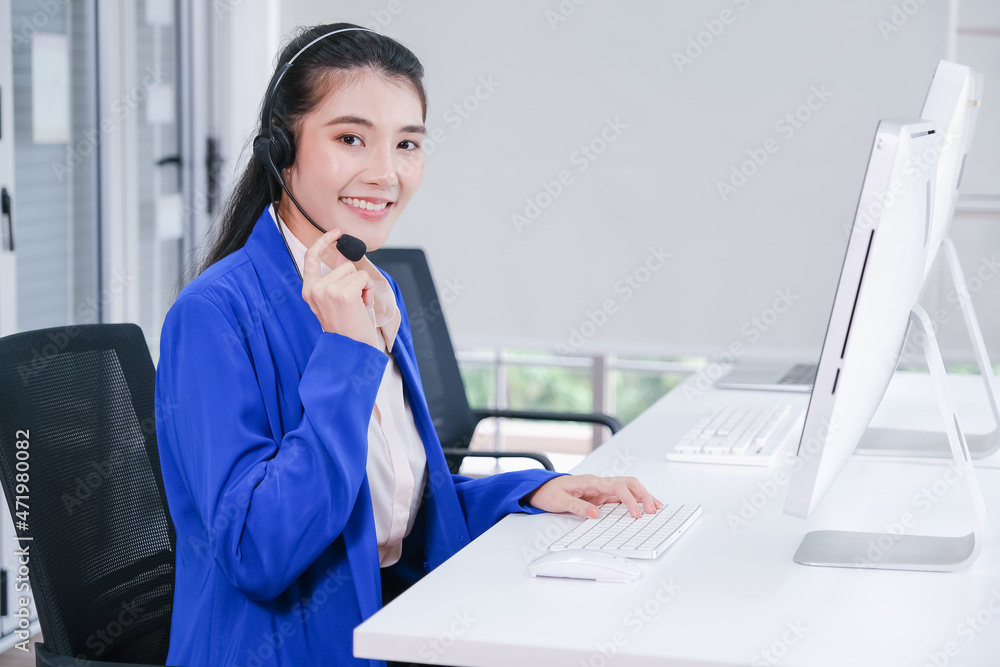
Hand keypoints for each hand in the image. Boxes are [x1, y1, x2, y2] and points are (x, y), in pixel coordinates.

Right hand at [301, 229, 376, 347]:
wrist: (350, 351)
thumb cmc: (346, 328)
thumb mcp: (337, 299)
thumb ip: (336, 276)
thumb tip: (341, 254)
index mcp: (309, 291)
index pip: (310, 257)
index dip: (323, 241)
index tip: (336, 232)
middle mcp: (315, 289)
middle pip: (343, 265)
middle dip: (354, 281)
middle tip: (353, 304)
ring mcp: (328, 291)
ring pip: (354, 271)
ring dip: (362, 287)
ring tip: (357, 307)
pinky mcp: (344, 294)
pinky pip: (363, 279)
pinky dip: (368, 291)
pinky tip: (362, 306)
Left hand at [524, 474, 663, 518]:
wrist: (541, 488)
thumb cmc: (549, 492)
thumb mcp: (559, 502)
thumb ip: (577, 507)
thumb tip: (596, 514)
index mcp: (591, 482)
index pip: (617, 487)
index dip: (629, 500)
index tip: (636, 514)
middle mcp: (599, 483)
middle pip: (628, 483)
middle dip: (643, 495)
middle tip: (653, 510)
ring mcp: (601, 489)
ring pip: (628, 488)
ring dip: (643, 496)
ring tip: (656, 507)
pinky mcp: (601, 496)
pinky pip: (622, 495)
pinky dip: (635, 500)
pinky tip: (643, 506)